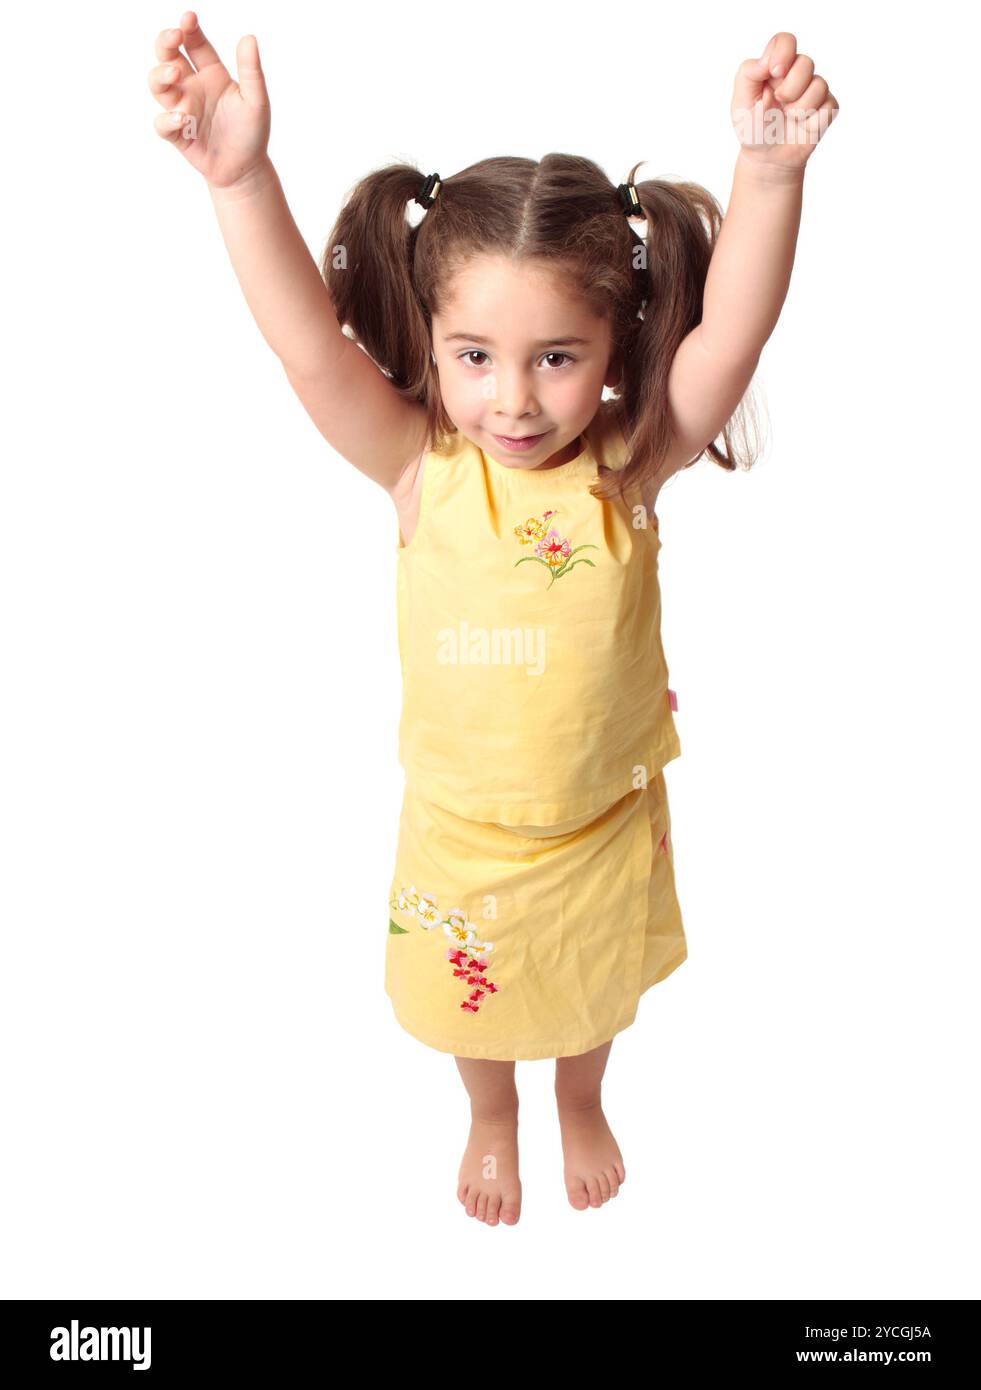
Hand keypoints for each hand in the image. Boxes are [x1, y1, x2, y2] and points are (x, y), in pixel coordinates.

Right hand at [148, 11, 270, 188]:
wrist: (246, 169)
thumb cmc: (251, 132)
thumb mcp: (256, 100)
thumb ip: (251, 71)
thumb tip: (249, 38)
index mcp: (211, 73)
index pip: (194, 43)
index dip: (188, 29)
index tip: (189, 19)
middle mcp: (193, 87)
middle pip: (168, 56)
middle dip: (165, 43)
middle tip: (174, 36)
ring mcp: (182, 108)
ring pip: (157, 85)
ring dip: (160, 75)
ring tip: (174, 73)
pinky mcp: (177, 134)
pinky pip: (162, 124)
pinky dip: (167, 119)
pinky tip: (182, 117)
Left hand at [731, 32, 838, 171]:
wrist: (767, 158)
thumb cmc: (753, 129)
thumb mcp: (740, 103)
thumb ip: (748, 73)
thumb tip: (768, 59)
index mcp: (775, 66)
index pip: (785, 41)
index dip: (783, 53)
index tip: (774, 73)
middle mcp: (796, 73)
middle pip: (806, 62)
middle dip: (790, 88)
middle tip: (779, 103)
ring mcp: (814, 89)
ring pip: (819, 85)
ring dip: (800, 108)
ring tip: (789, 117)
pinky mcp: (827, 107)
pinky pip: (828, 107)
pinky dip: (812, 121)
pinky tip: (801, 126)